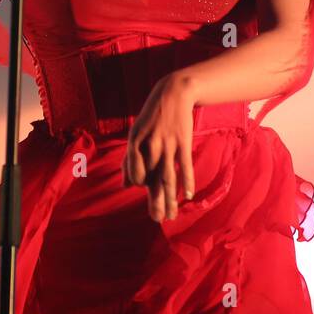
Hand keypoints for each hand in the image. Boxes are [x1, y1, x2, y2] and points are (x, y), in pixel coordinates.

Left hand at [123, 74, 196, 222]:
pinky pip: (184, 166)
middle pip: (152, 180)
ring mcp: (167, 143)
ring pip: (167, 177)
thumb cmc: (152, 116)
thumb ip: (130, 159)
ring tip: (172, 215)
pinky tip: (188, 196)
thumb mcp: (136, 133)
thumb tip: (125, 186)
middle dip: (155, 202)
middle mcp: (150, 145)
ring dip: (170, 199)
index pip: (136, 173)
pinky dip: (187, 181)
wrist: (174, 93)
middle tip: (157, 220)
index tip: (148, 187)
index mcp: (135, 142)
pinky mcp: (183, 142)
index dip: (141, 183)